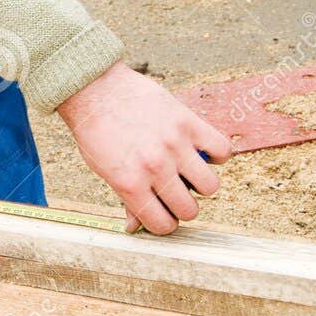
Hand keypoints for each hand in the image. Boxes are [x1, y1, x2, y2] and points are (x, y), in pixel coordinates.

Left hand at [58, 62, 231, 234]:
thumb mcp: (102, 169)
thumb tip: (135, 227)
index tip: (161, 211)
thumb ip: (124, 197)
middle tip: (172, 189)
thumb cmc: (95, 130)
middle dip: (182, 205)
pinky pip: (222, 150)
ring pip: (210, 187)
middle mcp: (154, 167)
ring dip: (200, 183)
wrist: (93, 87)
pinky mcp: (187, 121)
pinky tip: (199, 149)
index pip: (163, 225)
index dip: (164, 222)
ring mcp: (173, 144)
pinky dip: (216, 153)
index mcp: (129, 183)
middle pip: (189, 211)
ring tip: (186, 169)